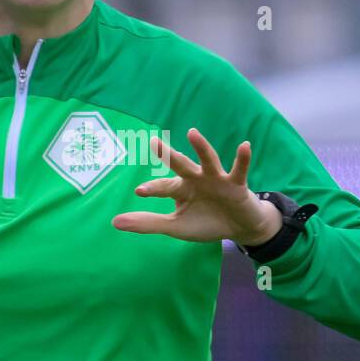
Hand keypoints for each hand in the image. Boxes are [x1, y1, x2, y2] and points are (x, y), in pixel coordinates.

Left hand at [111, 127, 281, 244]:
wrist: (239, 227)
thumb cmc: (206, 223)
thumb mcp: (176, 227)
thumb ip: (148, 223)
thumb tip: (114, 222)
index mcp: (181, 189)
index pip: (164, 187)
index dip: (153, 189)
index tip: (140, 191)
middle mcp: (197, 179)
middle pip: (181, 165)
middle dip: (168, 155)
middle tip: (153, 143)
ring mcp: (217, 179)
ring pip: (208, 160)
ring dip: (201, 147)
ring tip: (192, 133)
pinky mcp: (236, 184)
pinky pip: (239, 169)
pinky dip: (242, 158)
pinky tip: (244, 145)